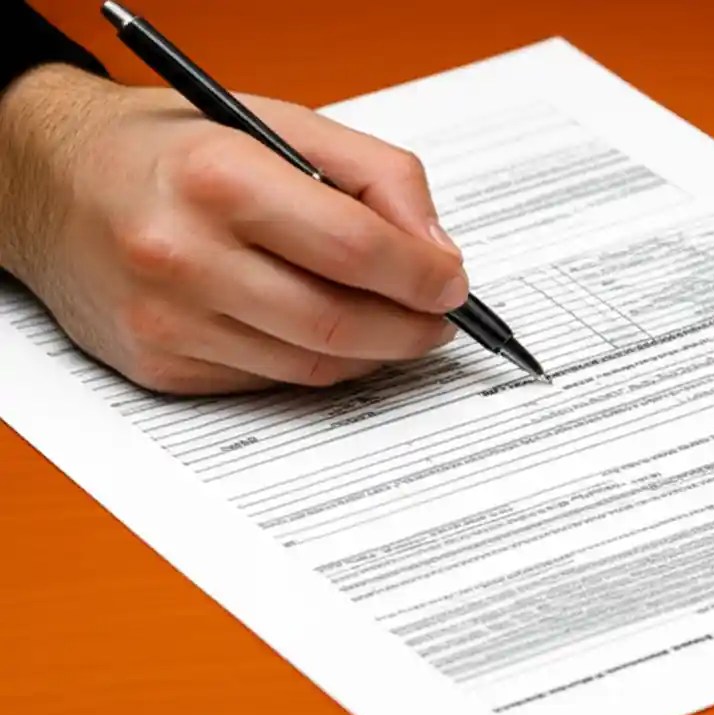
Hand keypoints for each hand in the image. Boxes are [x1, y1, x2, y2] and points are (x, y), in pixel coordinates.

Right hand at [0, 65, 465, 394]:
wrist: (49, 182)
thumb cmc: (172, 149)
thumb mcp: (279, 122)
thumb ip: (375, 175)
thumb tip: (436, 250)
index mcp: (218, 177)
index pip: (355, 248)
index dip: (422, 275)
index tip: (453, 283)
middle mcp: (182, 254)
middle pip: (339, 321)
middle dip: (411, 329)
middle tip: (440, 321)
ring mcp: (165, 320)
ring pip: (310, 364)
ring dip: (373, 353)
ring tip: (396, 326)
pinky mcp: (157, 364)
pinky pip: (268, 381)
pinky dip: (315, 362)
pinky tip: (327, 334)